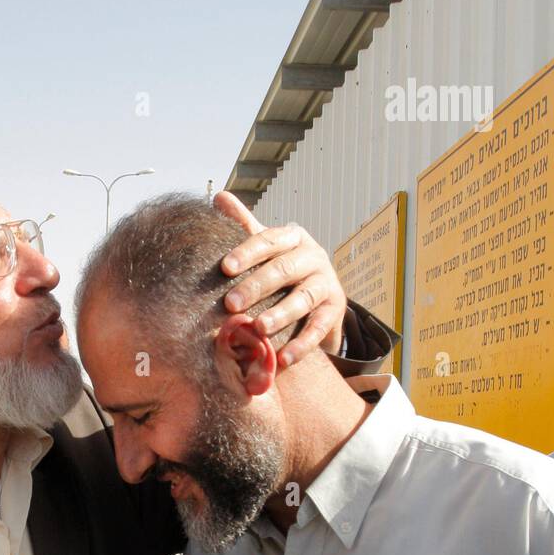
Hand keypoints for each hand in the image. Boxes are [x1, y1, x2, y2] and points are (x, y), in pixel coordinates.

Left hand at [214, 190, 345, 365]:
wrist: (319, 296)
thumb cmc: (281, 270)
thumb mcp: (265, 248)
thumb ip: (243, 225)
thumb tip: (218, 196)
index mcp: (293, 238)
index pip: (269, 240)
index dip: (247, 252)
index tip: (224, 268)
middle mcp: (313, 256)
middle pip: (284, 270)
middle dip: (256, 287)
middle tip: (231, 304)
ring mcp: (326, 284)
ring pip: (303, 298)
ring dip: (280, 314)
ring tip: (259, 329)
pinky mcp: (335, 311)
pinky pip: (319, 328)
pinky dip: (302, 345)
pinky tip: (284, 358)